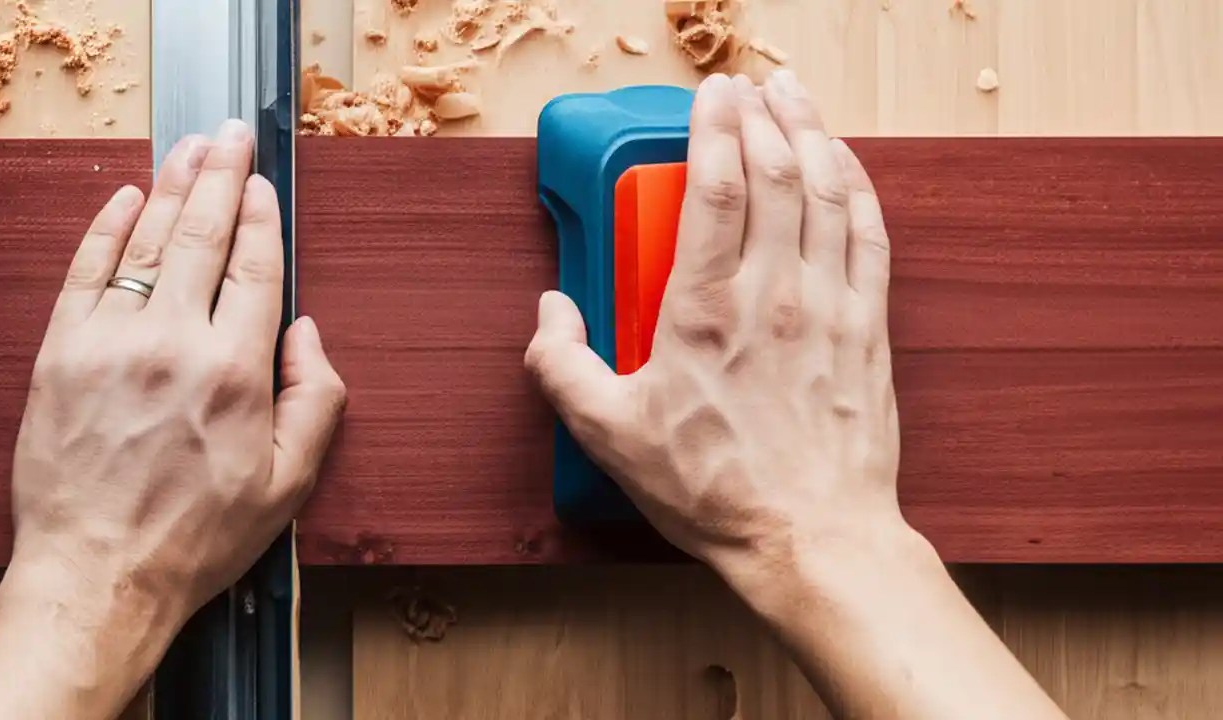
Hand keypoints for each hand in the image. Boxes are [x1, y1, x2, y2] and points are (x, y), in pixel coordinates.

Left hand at [11, 120, 344, 637]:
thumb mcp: (289, 482)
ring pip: (145, 244)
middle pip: (201, 238)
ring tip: (188, 149)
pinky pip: (84, 273)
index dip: (261, 218)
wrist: (98, 574)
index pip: (254, 269)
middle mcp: (173, 343)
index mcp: (236, 372)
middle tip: (230, 136)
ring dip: (171, 188)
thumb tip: (306, 333)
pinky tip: (125, 198)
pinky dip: (104, 230)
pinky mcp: (61, 354)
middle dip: (221, 178)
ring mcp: (109, 343)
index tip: (264, 184)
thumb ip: (316, 399)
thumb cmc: (197, 535)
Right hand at [527, 71, 904, 574]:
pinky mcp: (868, 328)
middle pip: (776, 173)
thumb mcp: (609, 436)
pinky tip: (845, 162)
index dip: (714, 128)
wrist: (811, 537)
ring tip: (794, 98)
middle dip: (762, 114)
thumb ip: (561, 366)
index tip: (710, 96)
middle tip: (749, 86)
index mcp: (705, 311)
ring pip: (827, 191)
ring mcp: (829, 307)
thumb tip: (551, 310)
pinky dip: (858, 186)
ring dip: (811, 132)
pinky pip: (869, 234)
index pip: (716, 188)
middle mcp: (773, 294)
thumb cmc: (715, 489)